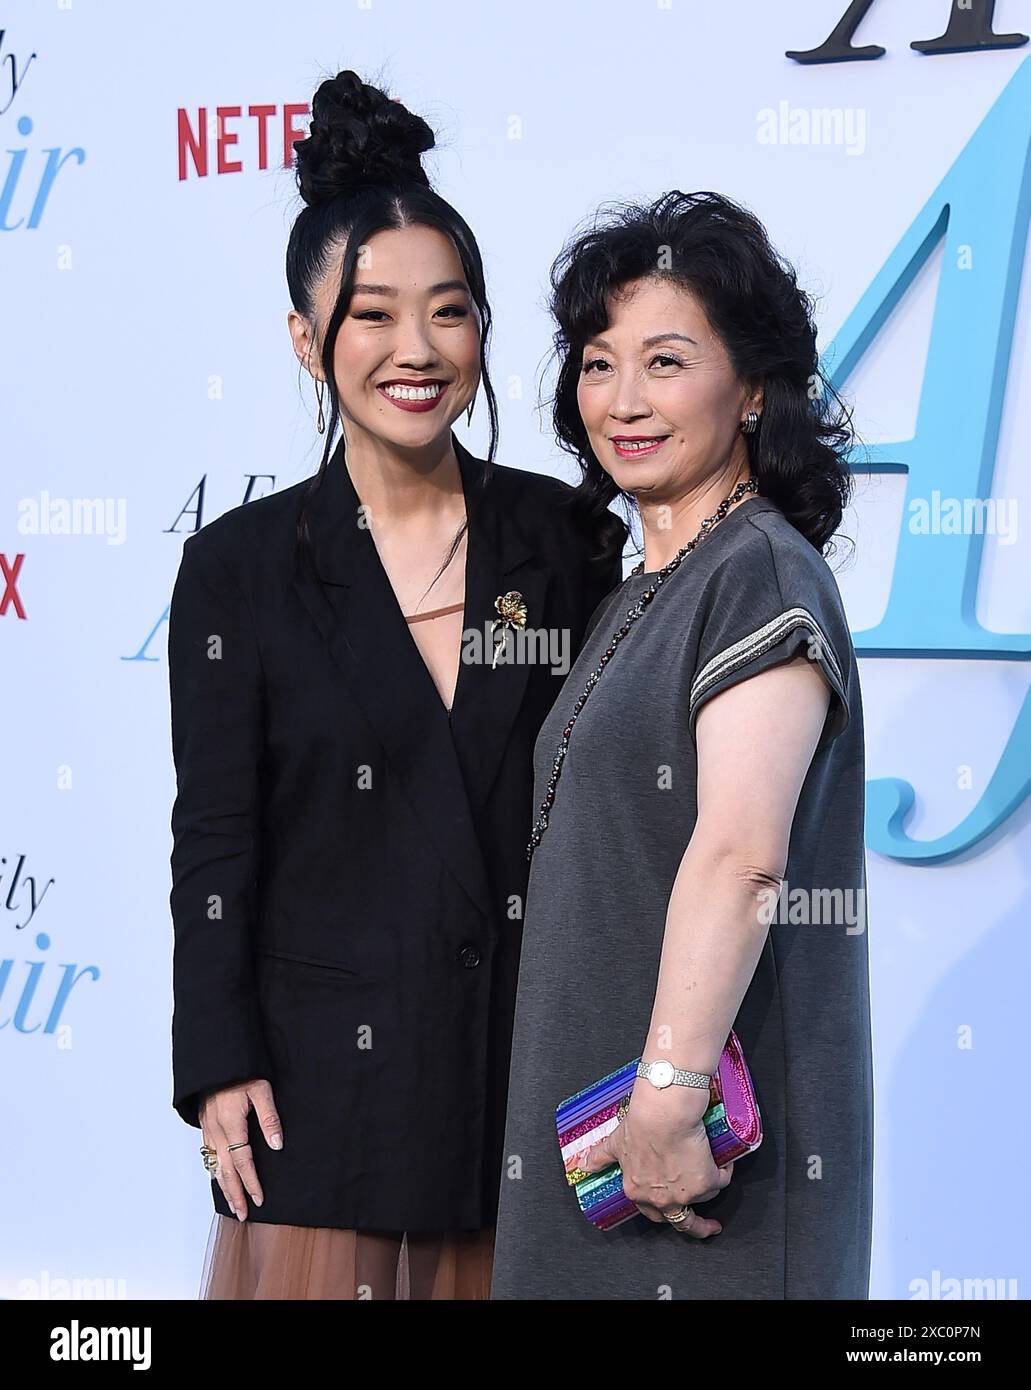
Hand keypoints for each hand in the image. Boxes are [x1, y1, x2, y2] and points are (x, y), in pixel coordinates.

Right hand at [199, 1077, 282, 1220]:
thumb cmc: (242, 1071)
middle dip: (235, 1194)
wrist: (217, 1058)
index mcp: (231, 1123)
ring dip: (223, 1186)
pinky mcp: (205, 1124)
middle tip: (243, 1214)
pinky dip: (214, 1170)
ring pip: (214, 1164)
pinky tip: (220, 1178)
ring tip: (233, 1204)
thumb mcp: (261, 1090)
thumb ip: (269, 1118)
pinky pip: (208, 1154)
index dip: (251, 1182)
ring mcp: (208, 1128)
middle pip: (224, 1170)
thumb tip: (277, 1146)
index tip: (259, 1199)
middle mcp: (216, 1130)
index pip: (242, 1161)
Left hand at [577, 1086, 732, 1238]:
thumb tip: (583, 1165)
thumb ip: (600, 1156)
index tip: (675, 1208)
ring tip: (709, 1163)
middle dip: (697, 1225)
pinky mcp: (707, 1182)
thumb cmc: (640, 1124)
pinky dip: (723, 1170)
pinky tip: (722, 1160)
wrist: (663, 1113)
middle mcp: (661, 1199)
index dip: (664, 1209)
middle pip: (682, 1221)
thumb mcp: (615, 1142)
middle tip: (708, 1224)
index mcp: (638, 1191)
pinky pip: (720, 1180)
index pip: (652, 1212)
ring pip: (703, 1195)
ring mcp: (685, 1194)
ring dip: (708, 1183)